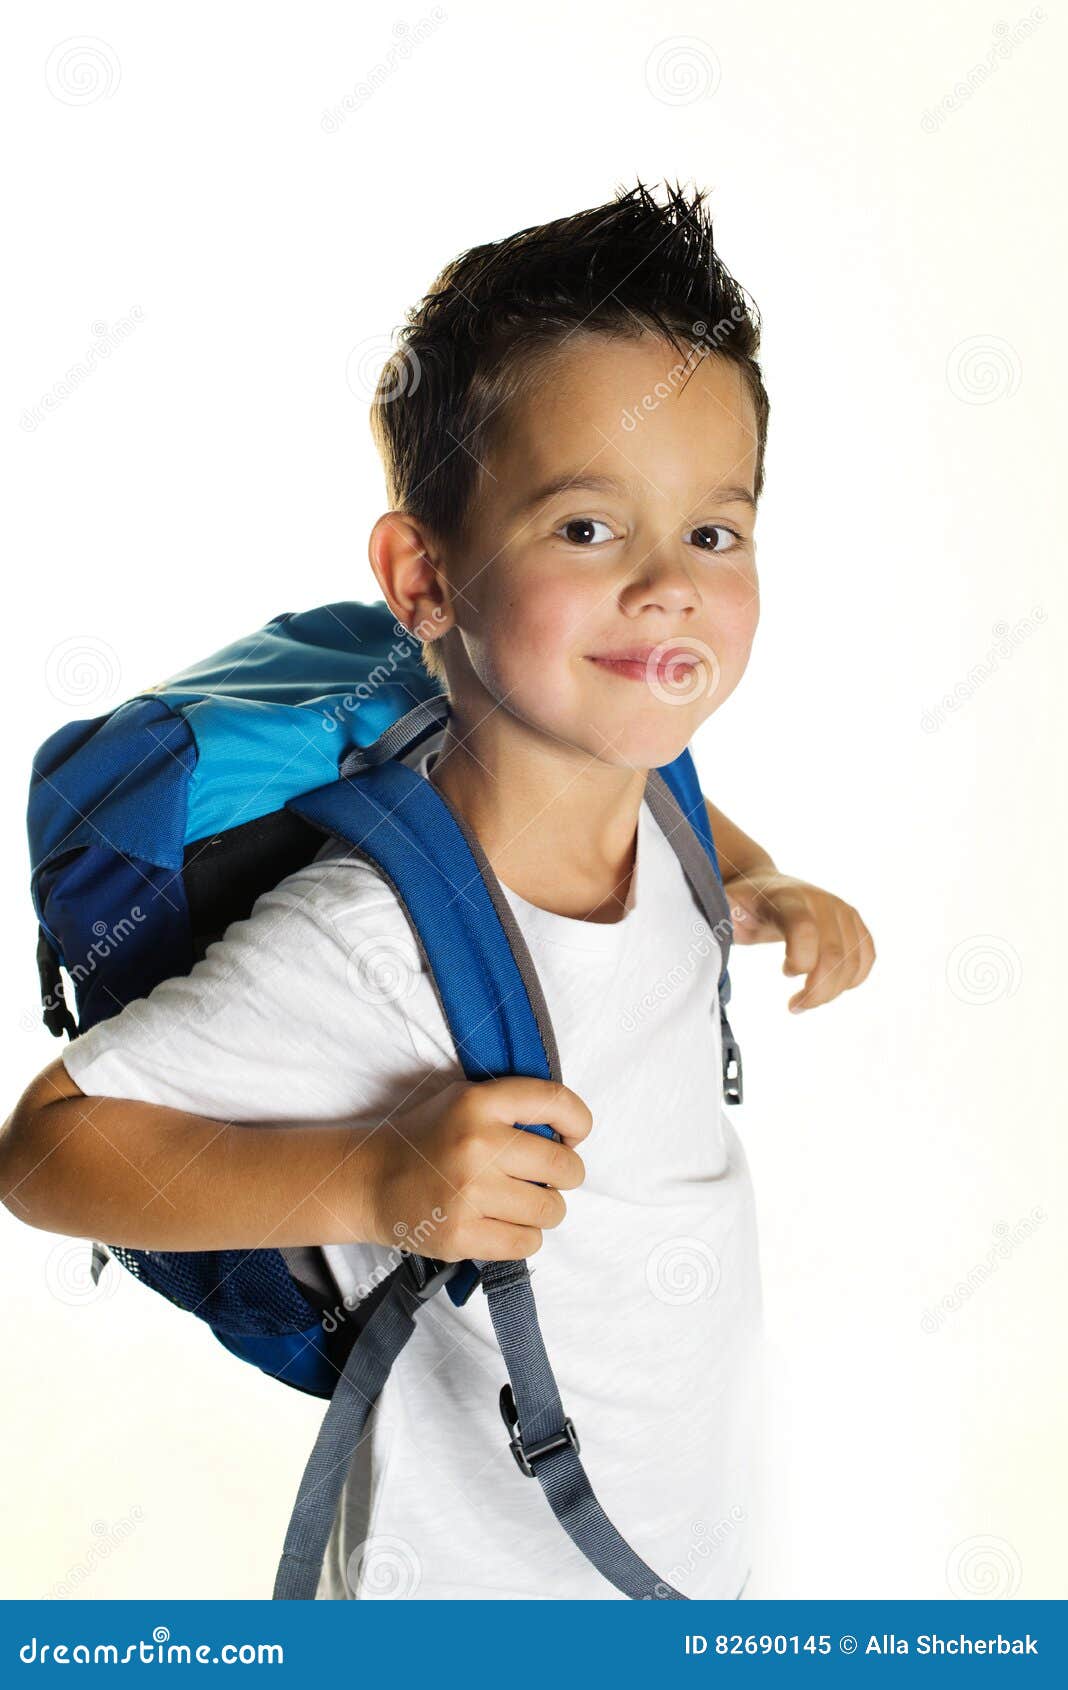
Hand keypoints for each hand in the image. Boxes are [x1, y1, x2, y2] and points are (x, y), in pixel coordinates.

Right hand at [366, 1076, 590, 1261]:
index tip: (573, 1137)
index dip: (579, 1123)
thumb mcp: (465, 1100)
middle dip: (566, 1175)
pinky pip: (527, 1243)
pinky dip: (524, 1237)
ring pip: (551, 1210)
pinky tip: (503, 1224)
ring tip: (520, 1203)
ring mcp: (468, 1193)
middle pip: (565, 1167)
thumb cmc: (429, 1138)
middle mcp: (476, 1145)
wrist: (371, 1181)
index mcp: (479, 1103)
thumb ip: (514, 1107)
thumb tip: (569, 1136)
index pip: (557, 1102)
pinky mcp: (461, 1236)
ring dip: (544, 1210)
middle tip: (546, 1178)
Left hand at [724, 868, 874, 1012]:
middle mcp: (822, 901)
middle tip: (794, 1006)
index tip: (785, 974)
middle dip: (818, 991)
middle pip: (834, 954)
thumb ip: (722, 918)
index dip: (801, 957)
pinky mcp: (854, 924)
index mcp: (788, 897)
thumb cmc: (741, 904)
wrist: (765, 888)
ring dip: (832, 991)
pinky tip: (828, 989)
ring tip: (802, 1001)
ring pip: (853, 962)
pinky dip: (853, 980)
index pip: (805, 927)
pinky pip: (867, 957)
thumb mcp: (724, 908)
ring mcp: (842, 911)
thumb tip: (718, 933)